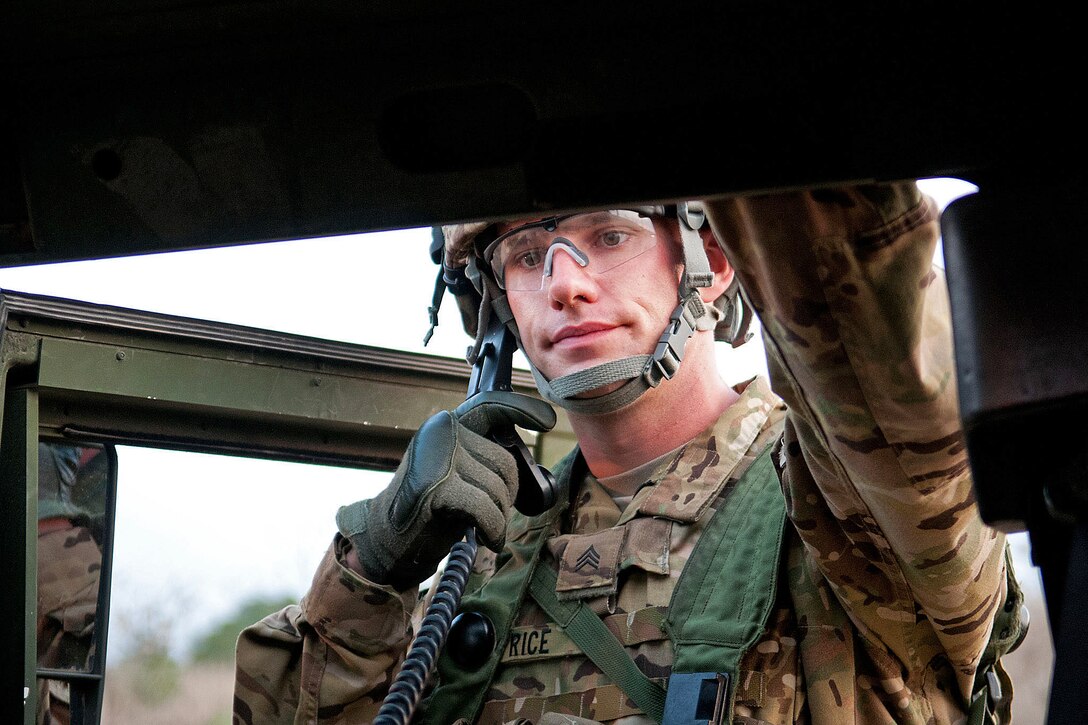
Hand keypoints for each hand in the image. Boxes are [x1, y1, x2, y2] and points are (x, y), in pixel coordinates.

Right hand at [337, 391, 555, 589]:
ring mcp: (437, 459)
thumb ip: (479, 454)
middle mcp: (440, 434)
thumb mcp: (454, 470)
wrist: (386, 541)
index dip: (522, 410)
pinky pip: (486, 508)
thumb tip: (522, 451)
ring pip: (498, 488)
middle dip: (507, 494)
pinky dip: (493, 528)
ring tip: (484, 527)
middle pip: (503, 460)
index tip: (547, 422)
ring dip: (499, 516)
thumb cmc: (428, 509)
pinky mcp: (436, 488)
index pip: (490, 406)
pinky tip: (488, 538)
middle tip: (492, 514)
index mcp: (444, 425)